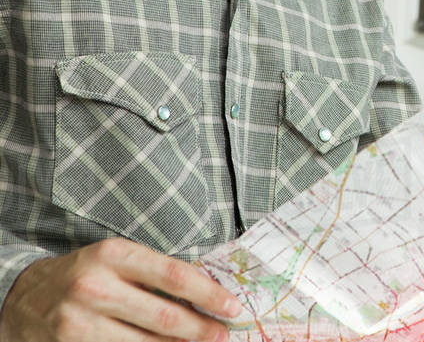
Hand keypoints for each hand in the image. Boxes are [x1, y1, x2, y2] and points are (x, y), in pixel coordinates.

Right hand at [0, 237, 242, 341]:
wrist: (26, 297)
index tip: (232, 306)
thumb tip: (208, 291)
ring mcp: (79, 320)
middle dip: (199, 329)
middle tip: (222, 334)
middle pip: (162, 315)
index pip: (173, 274)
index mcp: (113, 254)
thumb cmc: (85, 274)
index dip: (208, 293)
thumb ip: (156, 272)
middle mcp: (95, 286)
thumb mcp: (117, 259)